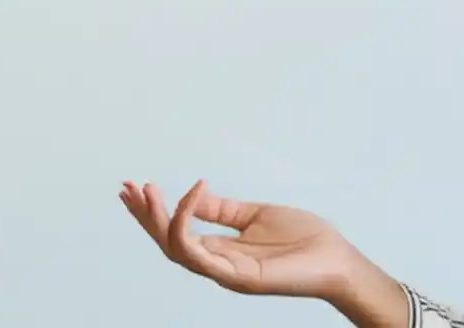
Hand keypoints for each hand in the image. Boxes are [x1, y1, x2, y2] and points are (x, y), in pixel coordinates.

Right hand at [119, 178, 366, 301]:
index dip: (153, 212)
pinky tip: (190, 195)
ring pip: (175, 248)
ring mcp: (225, 272)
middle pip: (167, 242)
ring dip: (157, 219)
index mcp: (222, 250)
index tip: (137, 187)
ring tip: (148, 192)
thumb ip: (223, 210)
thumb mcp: (256, 215)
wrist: (337, 260)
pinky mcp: (236, 276)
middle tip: (127, 189)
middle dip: (144, 216)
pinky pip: (199, 253)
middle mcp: (218, 263)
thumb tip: (195, 194)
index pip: (176, 233)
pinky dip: (188, 224)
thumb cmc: (305, 241)